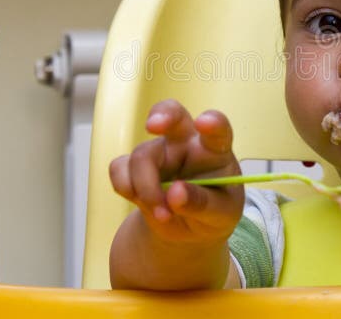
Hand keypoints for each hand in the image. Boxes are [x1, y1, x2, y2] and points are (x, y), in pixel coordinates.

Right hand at [109, 99, 243, 244]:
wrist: (191, 228)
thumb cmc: (214, 209)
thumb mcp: (221, 214)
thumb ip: (201, 203)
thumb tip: (175, 194)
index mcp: (214, 149)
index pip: (218, 129)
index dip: (213, 122)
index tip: (205, 123)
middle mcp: (185, 142)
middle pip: (172, 113)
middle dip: (162, 115)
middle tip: (154, 126)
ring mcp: (159, 151)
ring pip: (142, 155)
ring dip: (147, 188)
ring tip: (163, 215)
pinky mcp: (134, 166)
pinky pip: (119, 167)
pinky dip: (126, 188)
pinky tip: (144, 205)